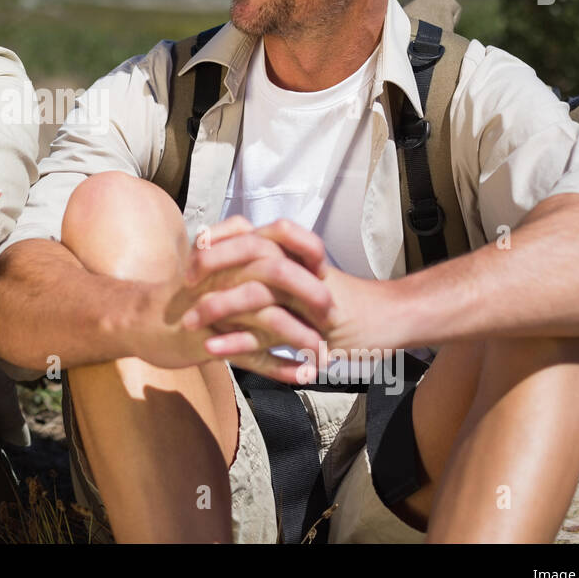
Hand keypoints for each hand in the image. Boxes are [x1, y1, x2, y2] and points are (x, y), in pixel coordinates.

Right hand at [136, 216, 330, 381]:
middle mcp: (224, 274)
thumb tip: (284, 250)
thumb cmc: (182, 296)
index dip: (305, 247)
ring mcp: (217, 310)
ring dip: (300, 337)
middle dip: (311, 295)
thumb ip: (244, 252)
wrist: (139, 320)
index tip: (323, 266)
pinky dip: (279, 367)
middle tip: (332, 315)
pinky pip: (251, 355)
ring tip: (322, 355)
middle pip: (277, 273)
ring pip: (268, 319)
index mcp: (229, 252)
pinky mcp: (210, 342)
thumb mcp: (213, 263)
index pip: (276, 235)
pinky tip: (300, 375)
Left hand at [188, 219, 406, 375]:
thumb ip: (280, 268)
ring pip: (256, 292)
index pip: (250, 229)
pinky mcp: (312, 328)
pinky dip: (238, 341)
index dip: (220, 237)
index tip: (194, 250)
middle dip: (211, 266)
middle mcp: (300, 266)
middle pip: (249, 252)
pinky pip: (269, 333)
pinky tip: (214, 348)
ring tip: (190, 321)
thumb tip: (237, 269)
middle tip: (185, 283)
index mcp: (295, 251)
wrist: (393, 316)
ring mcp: (306, 296)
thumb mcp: (311, 276)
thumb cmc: (349, 300)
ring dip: (218, 307)